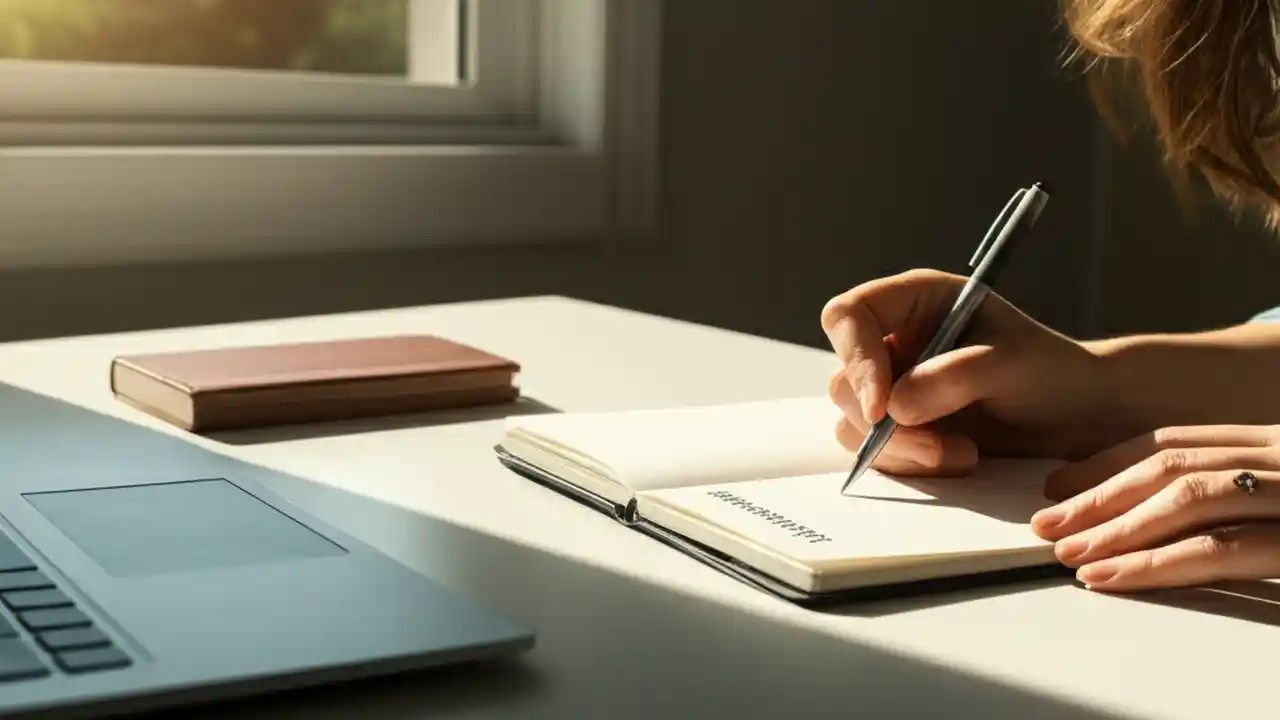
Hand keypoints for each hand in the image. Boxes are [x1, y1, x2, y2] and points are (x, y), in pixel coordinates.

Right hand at [821, 269, 1121, 474]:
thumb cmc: (1052, 372)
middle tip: (937, 447)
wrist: (1078, 415)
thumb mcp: (1013, 363)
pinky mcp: (899, 425)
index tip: (882, 406)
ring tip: (962, 454)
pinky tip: (957, 458)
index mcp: (915, 300)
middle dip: (884, 423)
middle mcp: (894, 339)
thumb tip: (897, 406)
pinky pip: (875, 450)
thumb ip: (955, 376)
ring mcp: (892, 384)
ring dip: (900, 449)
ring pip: (852, 421)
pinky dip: (909, 463)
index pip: (849, 316)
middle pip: (844, 379)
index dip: (855, 358)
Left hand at [1031, 424, 1279, 591]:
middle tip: (1044, 523)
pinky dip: (1156, 562)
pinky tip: (1110, 575)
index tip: (1057, 485)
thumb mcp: (1278, 497)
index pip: (1176, 443)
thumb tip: (1144, 513)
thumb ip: (1230, 494)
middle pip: (1170, 467)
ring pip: (1187, 500)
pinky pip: (1218, 550)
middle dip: (1099, 496)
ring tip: (1067, 552)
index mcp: (1272, 444)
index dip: (1109, 464)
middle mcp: (1279, 457)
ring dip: (1118, 528)